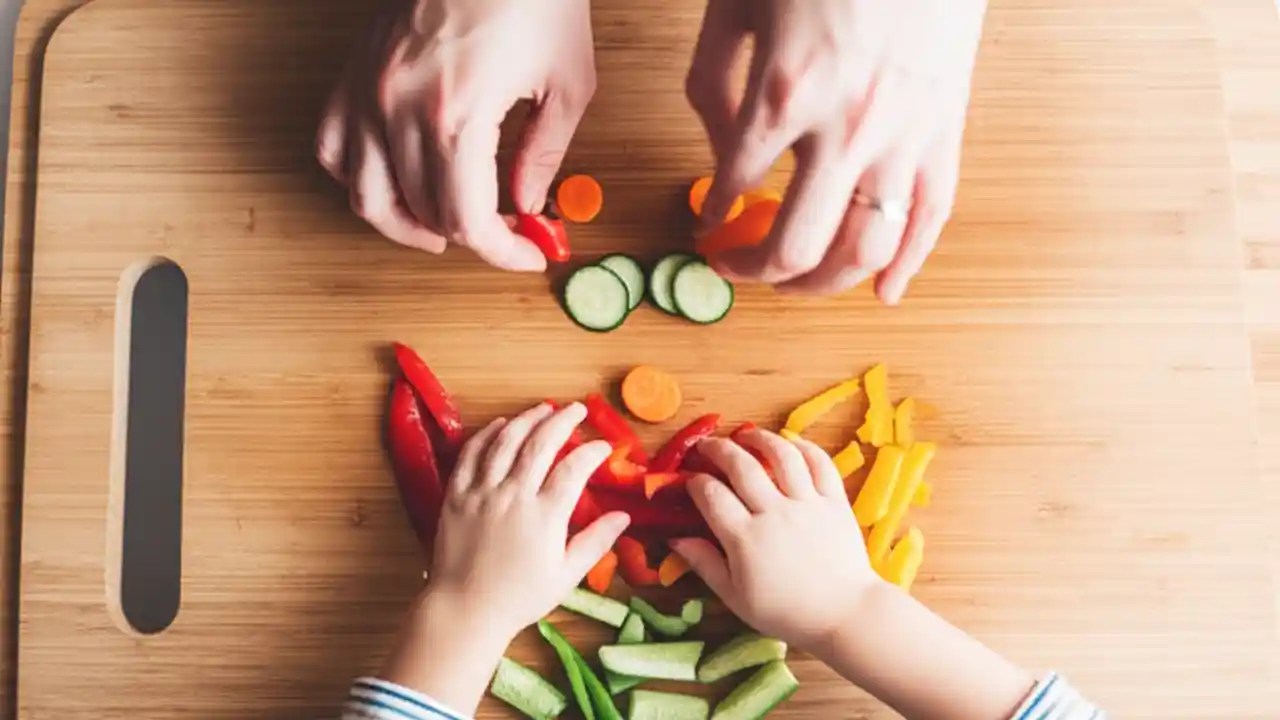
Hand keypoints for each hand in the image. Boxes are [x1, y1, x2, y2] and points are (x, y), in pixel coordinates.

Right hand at [317, 0, 596, 269]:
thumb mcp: (566, 82)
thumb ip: (544, 155)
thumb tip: (525, 204)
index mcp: (456, 114)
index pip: (467, 220)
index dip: (501, 252)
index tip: (528, 254)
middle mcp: (399, 107)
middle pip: (424, 213)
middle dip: (470, 236)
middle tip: (505, 233)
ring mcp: (368, 91)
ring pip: (367, 196)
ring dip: (408, 224)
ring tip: (444, 230)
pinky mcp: (354, 74)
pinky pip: (334, 149)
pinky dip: (359, 178)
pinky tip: (394, 182)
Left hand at [380, 403, 627, 712]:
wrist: (465, 610)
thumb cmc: (519, 598)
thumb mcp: (566, 576)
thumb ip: (595, 542)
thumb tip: (623, 516)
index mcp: (545, 516)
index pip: (574, 468)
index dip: (592, 451)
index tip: (604, 446)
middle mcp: (514, 496)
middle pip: (541, 443)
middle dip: (562, 420)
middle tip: (577, 409)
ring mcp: (482, 492)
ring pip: (506, 441)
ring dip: (527, 419)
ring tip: (543, 408)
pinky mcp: (456, 495)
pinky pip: (471, 454)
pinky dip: (487, 434)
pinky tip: (500, 425)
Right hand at [672, 430, 1035, 719]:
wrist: (844, 614)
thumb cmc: (786, 612)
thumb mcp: (736, 597)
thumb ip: (705, 564)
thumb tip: (675, 539)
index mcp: (745, 539)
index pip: (711, 496)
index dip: (695, 482)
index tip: (691, 480)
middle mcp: (774, 513)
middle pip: (740, 466)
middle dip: (718, 450)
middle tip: (708, 446)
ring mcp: (807, 504)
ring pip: (781, 455)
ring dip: (759, 438)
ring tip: (746, 435)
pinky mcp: (835, 501)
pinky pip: (819, 463)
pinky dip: (803, 447)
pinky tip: (789, 443)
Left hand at [685, 0, 985, 300]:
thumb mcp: (737, 9)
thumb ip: (712, 87)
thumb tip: (718, 158)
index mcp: (785, 94)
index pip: (734, 189)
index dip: (712, 221)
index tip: (705, 229)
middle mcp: (847, 129)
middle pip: (799, 246)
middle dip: (758, 272)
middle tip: (739, 268)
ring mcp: (903, 136)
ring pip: (865, 247)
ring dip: (824, 284)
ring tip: (798, 285)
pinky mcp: (945, 131)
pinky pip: (932, 216)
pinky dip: (908, 264)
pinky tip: (884, 293)